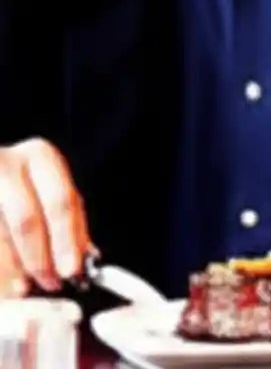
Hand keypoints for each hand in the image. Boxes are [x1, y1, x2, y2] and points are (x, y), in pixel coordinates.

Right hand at [0, 138, 90, 296]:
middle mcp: (6, 162)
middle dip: (39, 258)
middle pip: (27, 219)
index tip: (72, 271)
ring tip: (22, 289)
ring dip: (12, 267)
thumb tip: (86, 259)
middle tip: (50, 283)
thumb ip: (68, 224)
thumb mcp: (50, 195)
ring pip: (0, 233)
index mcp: (40, 156)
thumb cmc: (23, 189)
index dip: (67, 240)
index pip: (62, 202)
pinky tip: (4, 283)